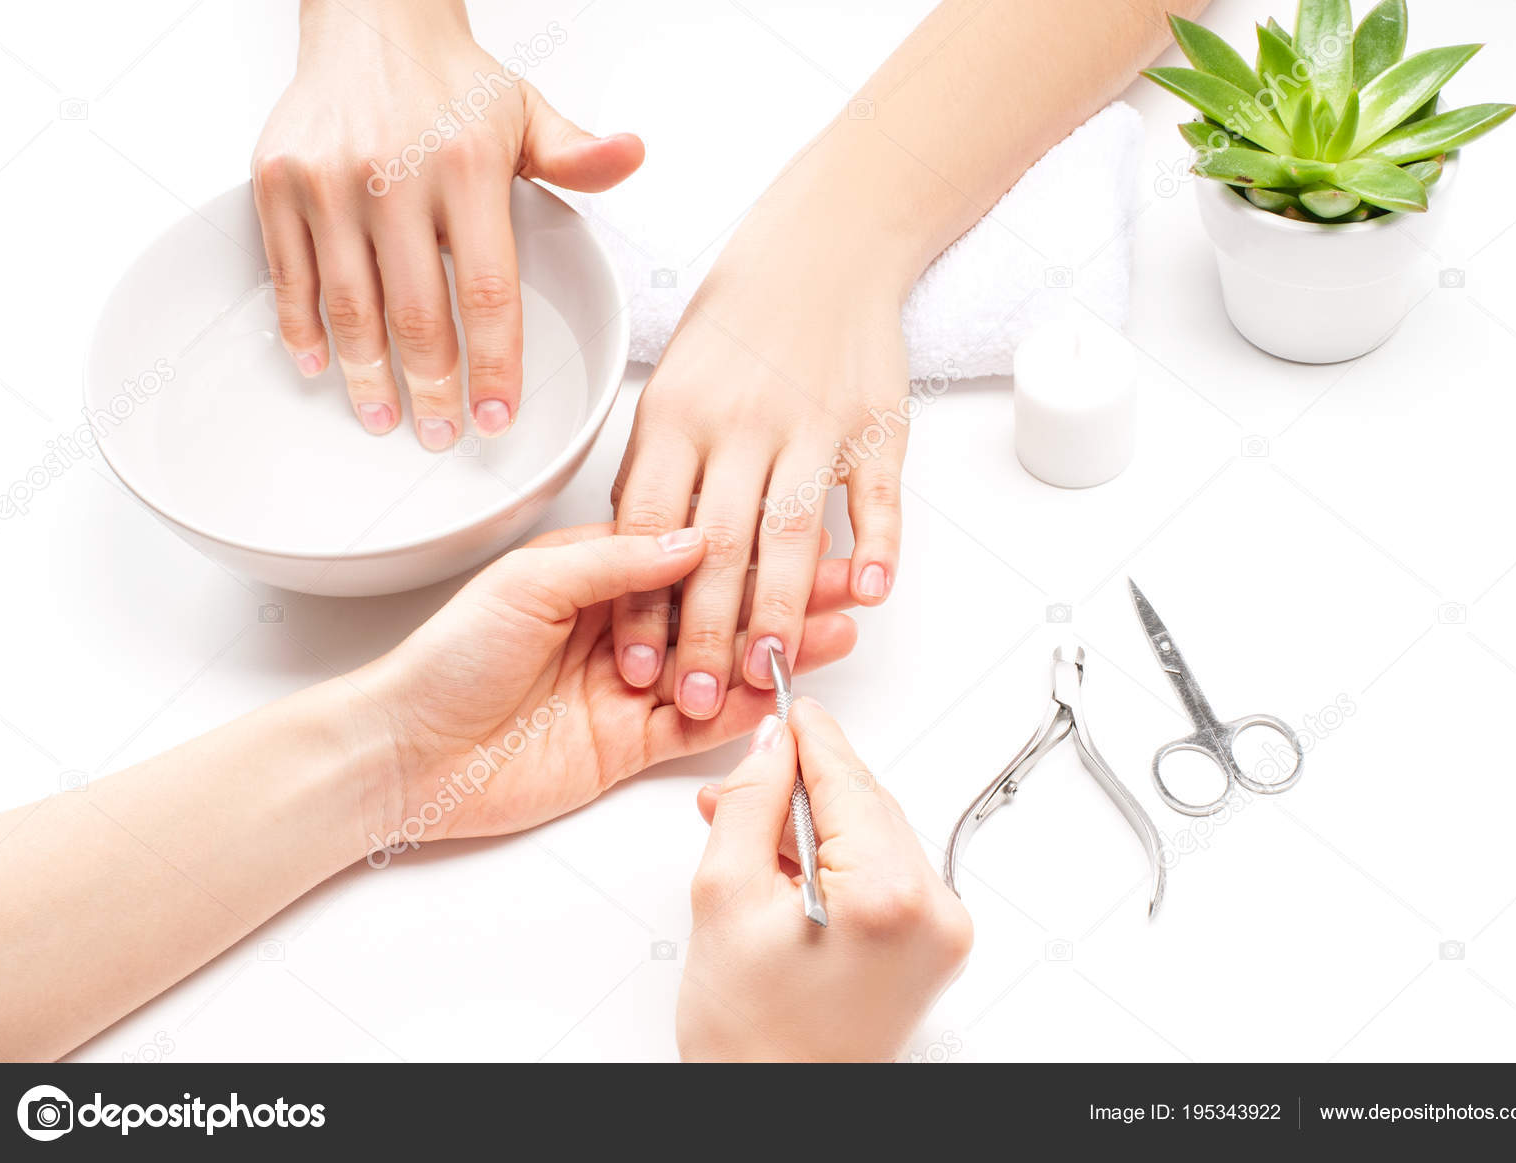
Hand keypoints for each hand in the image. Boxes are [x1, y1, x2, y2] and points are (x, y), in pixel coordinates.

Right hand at [251, 0, 641, 447]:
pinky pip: (288, 273)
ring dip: (367, 376)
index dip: (493, 368)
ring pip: (350, 305)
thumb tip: (633, 155)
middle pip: (417, 315)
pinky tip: (323, 365)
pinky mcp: (277, 178)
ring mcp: (329, 179)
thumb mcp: (527, 113)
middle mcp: (394, 173)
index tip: (495, 417)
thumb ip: (578, 154)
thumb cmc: (452, 83)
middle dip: (431, 390)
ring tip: (385, 417)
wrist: (370, 18)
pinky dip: (303, 328)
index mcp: (467, 166)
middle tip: (440, 434)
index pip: (487, 294)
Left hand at [356, 524, 858, 849]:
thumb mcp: (529, 584)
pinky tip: (785, 692)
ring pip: (719, 665)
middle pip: (718, 607)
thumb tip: (693, 537)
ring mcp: (631, 688)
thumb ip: (614, 563)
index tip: (801, 530)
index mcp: (596, 574)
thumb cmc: (450, 656)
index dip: (747, 543)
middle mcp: (622, 627)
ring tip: (836, 632)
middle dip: (782, 594)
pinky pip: (698, 727)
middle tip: (844, 586)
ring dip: (776, 649)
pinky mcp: (628, 745)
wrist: (408, 750)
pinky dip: (742, 711)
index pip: (689, 553)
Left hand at [608, 207, 910, 716]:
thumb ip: (656, 474)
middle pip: (719, 545)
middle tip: (698, 697)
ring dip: (780, 609)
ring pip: (793, 531)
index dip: (641, 603)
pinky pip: (878, 493)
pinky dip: (879, 542)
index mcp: (676, 416)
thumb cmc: (739, 331)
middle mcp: (740, 423)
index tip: (635, 666)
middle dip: (707, 632)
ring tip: (770, 672)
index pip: (649, 528)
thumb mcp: (671, 389)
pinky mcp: (874, 424)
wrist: (823, 248)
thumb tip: (637, 561)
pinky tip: (871, 590)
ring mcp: (811, 423)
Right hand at [677, 698, 971, 1060]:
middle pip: (867, 805)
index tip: (786, 709)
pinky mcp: (936, 947)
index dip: (809, 738)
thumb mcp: (724, 897)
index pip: (848, 780)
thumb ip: (749, 803)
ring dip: (818, 823)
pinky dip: (841, 859)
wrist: (779, 1111)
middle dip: (804, 787)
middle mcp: (933, 911)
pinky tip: (789, 863)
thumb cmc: (751, 1038)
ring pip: (876, 835)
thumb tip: (772, 745)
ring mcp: (942, 932)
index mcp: (886, 895)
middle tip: (742, 782)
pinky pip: (887, 871)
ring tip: (750, 834)